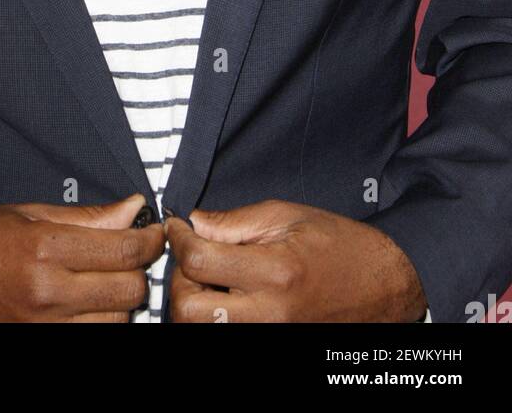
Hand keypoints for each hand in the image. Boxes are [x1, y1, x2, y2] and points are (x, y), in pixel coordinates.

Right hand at [0, 192, 164, 321]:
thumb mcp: (25, 213)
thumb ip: (84, 217)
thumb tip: (133, 208)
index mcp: (43, 249)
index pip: (123, 250)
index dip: (149, 239)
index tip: (154, 231)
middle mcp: (46, 293)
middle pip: (129, 290)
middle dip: (139, 269)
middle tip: (132, 253)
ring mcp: (44, 327)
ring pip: (117, 322)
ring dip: (123, 300)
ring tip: (109, 278)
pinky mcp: (39, 346)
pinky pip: (92, 337)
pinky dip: (101, 321)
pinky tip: (91, 301)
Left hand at [165, 199, 426, 322]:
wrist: (385, 286)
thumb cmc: (342, 246)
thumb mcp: (290, 216)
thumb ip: (236, 222)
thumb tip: (194, 223)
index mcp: (275, 272)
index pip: (198, 261)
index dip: (178, 238)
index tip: (177, 226)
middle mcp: (270, 313)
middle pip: (188, 310)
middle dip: (181, 280)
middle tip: (194, 256)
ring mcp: (271, 336)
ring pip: (203, 328)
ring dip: (196, 301)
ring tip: (213, 277)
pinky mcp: (273, 345)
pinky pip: (228, 334)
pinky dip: (217, 316)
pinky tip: (230, 294)